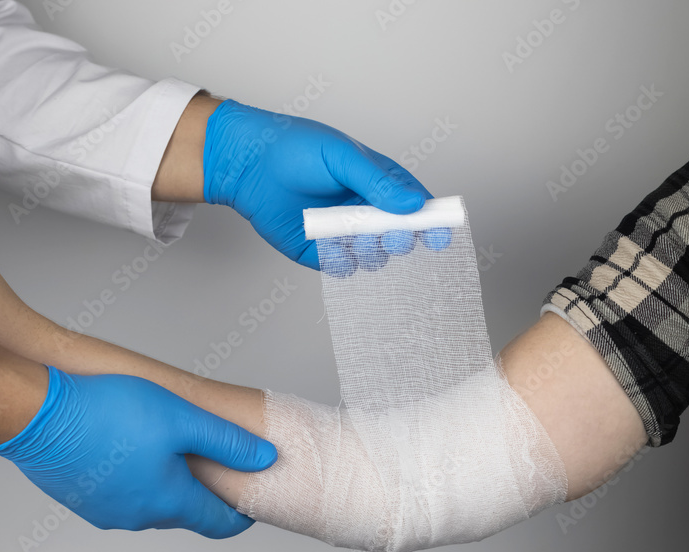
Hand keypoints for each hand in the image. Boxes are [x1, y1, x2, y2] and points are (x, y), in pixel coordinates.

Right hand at [0, 365, 277, 536]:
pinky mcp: (82, 499)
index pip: (218, 523)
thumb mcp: (182, 419)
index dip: (240, 513)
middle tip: (214, 460)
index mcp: (169, 502)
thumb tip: (265, 459)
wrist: (36, 414)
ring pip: (151, 502)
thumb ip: (227, 442)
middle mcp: (138, 517)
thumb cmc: (109, 413)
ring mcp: (107, 511)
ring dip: (166, 482)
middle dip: (203, 492)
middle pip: (185, 511)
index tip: (252, 500)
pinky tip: (130, 447)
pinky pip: (121, 494)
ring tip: (170, 447)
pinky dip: (135, 478)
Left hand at [202, 99, 448, 271]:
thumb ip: (377, 182)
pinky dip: (341, 261)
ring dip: (370, 251)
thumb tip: (413, 203)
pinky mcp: (319, 251)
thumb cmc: (293, 148)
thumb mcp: (341, 156)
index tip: (442, 232)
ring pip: (374, 255)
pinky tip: (329, 246)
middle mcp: (364, 209)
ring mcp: (343, 232)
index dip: (431, 219)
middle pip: (399, 235)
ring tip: (352, 235)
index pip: (415, 203)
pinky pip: (342, 266)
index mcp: (377, 182)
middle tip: (393, 235)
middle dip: (401, 239)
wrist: (246, 165)